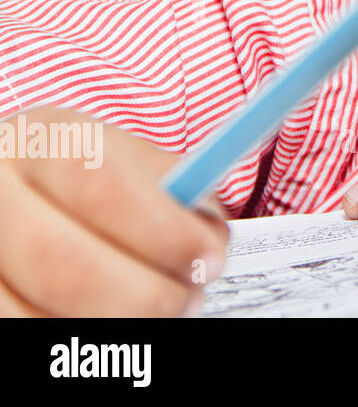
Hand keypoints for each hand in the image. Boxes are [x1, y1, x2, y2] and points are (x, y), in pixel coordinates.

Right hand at [0, 106, 228, 315]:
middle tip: (190, 300)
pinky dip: (75, 342)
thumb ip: (178, 190)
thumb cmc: (92, 178)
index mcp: (42, 143)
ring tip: (161, 315)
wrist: (17, 192)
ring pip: (36, 313)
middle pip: (62, 261)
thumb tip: (211, 241)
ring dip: (114, 329)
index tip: (209, 258)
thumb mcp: (130, 160)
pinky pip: (21, 333)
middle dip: (143, 294)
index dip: (161, 230)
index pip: (100, 185)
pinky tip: (111, 328)